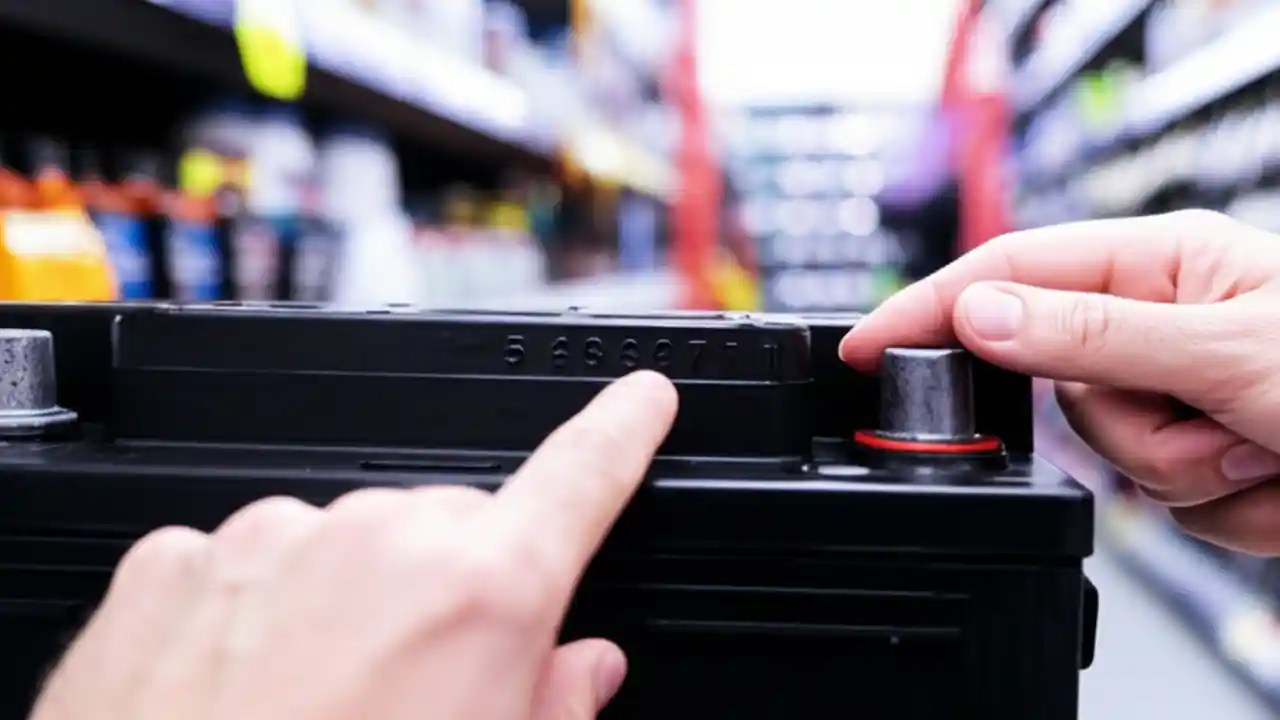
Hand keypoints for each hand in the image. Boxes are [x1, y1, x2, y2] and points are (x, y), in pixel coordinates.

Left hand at [30, 371, 678, 719]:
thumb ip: (555, 708)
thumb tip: (581, 669)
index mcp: (481, 594)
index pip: (580, 478)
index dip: (620, 431)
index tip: (639, 399)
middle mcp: (376, 541)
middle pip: (448, 531)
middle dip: (446, 594)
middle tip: (412, 694)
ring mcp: (267, 542)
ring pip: (342, 547)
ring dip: (343, 606)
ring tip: (311, 709)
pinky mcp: (172, 563)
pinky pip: (246, 568)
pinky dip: (252, 618)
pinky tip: (238, 699)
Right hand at [840, 210, 1279, 555]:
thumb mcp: (1225, 350)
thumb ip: (1088, 334)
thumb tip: (975, 311)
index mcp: (1162, 263)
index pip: (1010, 273)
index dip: (931, 309)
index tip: (865, 347)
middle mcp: (1163, 324)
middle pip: (1060, 388)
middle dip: (1136, 428)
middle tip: (1216, 424)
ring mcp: (1183, 394)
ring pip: (1112, 457)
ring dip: (1193, 474)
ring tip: (1269, 451)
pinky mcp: (1205, 456)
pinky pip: (1163, 500)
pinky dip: (1224, 507)